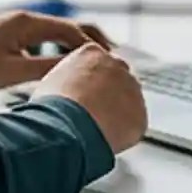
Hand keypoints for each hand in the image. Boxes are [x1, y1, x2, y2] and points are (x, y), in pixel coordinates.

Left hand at [0, 11, 111, 90]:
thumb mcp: (11, 72)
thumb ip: (46, 70)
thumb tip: (76, 70)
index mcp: (29, 23)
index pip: (75, 30)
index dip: (97, 47)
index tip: (113, 62)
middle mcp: (24, 20)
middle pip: (69, 28)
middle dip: (92, 43)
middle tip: (112, 59)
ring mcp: (14, 27)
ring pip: (54, 35)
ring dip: (74, 48)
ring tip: (90, 66)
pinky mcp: (4, 36)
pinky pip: (39, 41)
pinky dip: (55, 51)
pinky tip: (56, 68)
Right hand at [33, 44, 147, 153]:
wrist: (66, 126)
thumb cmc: (52, 106)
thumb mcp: (51, 82)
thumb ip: (67, 81)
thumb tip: (66, 92)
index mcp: (92, 53)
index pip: (98, 64)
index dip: (91, 83)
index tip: (84, 95)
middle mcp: (117, 66)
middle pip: (118, 79)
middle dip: (110, 95)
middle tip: (93, 114)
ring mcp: (132, 90)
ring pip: (129, 102)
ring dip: (118, 114)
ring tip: (96, 130)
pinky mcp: (140, 115)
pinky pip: (134, 125)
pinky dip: (124, 134)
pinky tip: (105, 139)